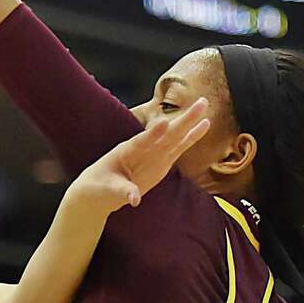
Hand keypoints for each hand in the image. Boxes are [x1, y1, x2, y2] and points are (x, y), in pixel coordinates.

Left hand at [66, 97, 210, 215]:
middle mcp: (143, 149)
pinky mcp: (161, 161)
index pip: (141, 142)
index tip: (164, 123)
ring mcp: (153, 154)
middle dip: (181, 121)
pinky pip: (179, 148)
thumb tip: (134, 199)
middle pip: (164, 134)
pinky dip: (191, 138)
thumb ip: (123, 192)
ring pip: (174, 137)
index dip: (152, 134)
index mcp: (126, 152)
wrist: (99, 190)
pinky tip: (204, 125)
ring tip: (205, 106)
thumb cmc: (99, 187)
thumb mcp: (108, 191)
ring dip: (190, 123)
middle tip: (199, 103)